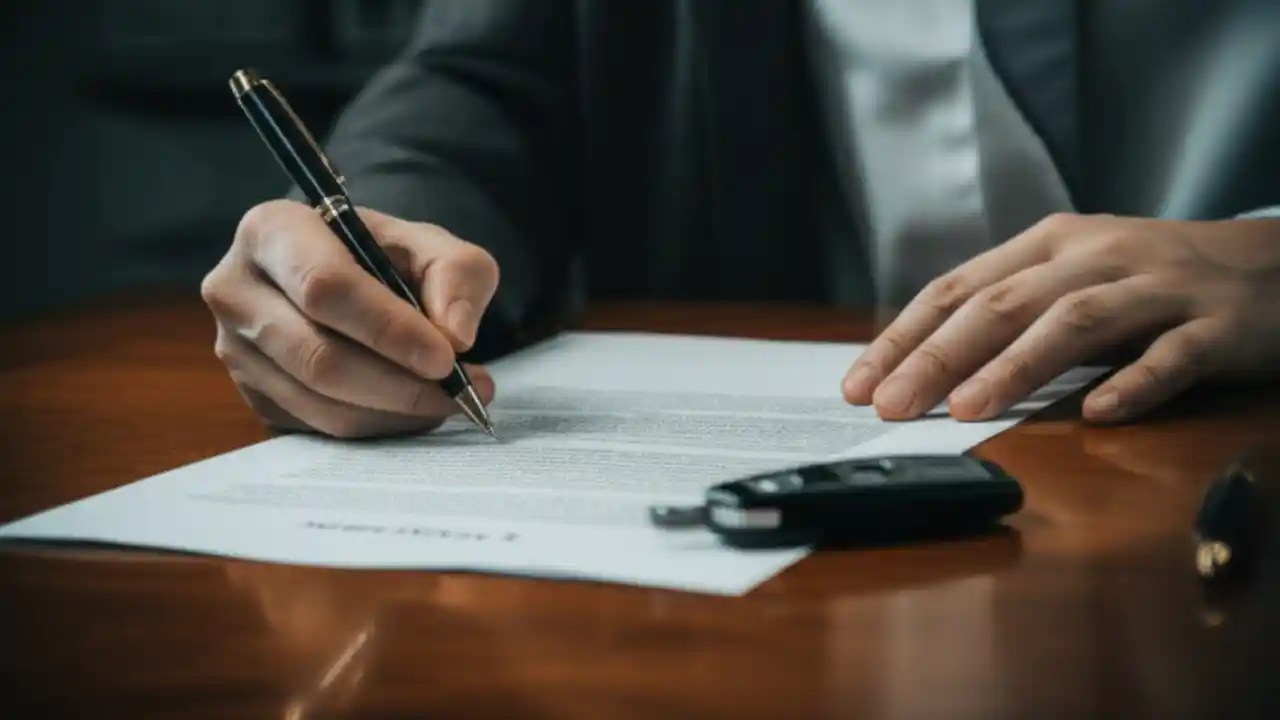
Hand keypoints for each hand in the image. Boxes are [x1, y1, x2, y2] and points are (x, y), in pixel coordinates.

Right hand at [201, 200, 498, 437]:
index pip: (324, 287)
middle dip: (398, 383)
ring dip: (394, 410)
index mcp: (272, 231)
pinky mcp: (252, 395)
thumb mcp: (433, 245)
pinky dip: (377, 424)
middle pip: (317, 355)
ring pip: (318, 400)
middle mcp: (236, 290)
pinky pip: (317, 425)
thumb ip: (457, 274)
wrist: (347, 280)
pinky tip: (412, 408)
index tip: (445, 357)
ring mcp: (236, 350)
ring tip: (448, 399)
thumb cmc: (386, 256)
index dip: (387, 328)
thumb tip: (455, 334)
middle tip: (459, 390)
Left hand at [843, 213, 1279, 422]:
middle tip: (891, 405)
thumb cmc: (1149, 281)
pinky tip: (1097, 414)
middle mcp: (1096, 256)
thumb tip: (919, 366)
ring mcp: (1158, 288)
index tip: (858, 383)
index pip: (959, 288)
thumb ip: (1007, 313)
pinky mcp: (1216, 326)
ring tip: (967, 409)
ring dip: (1017, 366)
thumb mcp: (1071, 280)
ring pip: (1077, 322)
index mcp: (1049, 244)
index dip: (904, 336)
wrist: (1270, 266)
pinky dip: (1133, 384)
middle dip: (938, 356)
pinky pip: (1171, 357)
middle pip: (1004, 304)